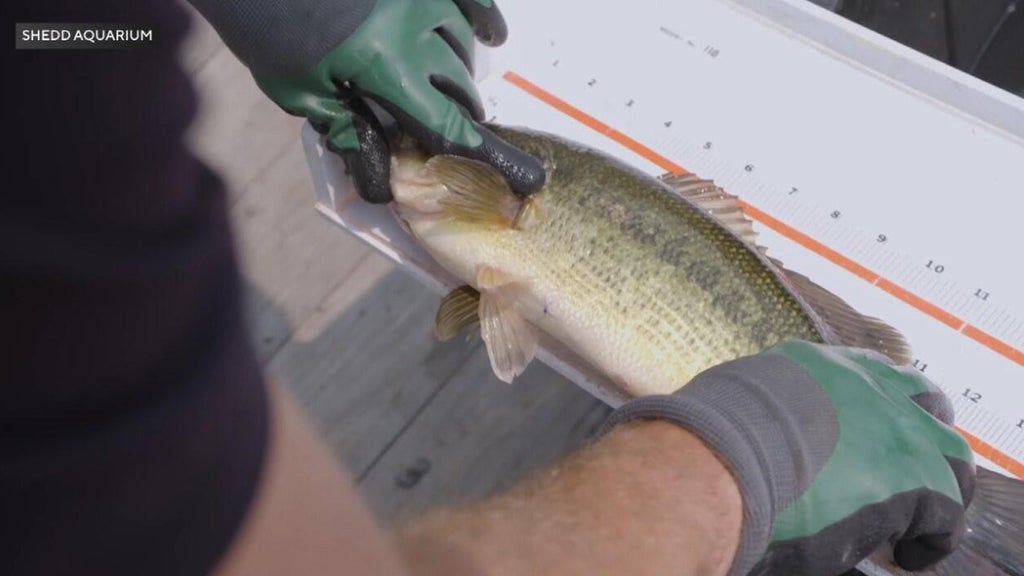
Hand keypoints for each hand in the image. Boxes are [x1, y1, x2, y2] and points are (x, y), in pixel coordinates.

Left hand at [191, 0, 545, 202]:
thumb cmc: (264, 26)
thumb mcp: (294, 87)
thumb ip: (343, 126)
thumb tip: (376, 173)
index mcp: (385, 62)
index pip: (445, 121)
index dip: (479, 152)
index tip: (519, 176)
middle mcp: (414, 25)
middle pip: (458, 83)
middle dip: (458, 112)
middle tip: (449, 129)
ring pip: (461, 40)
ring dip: (458, 70)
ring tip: (448, 85)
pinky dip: (483, 19)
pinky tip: (491, 38)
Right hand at [600, 341, 975, 575]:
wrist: (714, 463)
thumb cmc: (702, 443)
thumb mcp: (730, 408)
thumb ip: (757, 414)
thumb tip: (745, 437)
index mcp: (813, 366)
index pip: (865, 376)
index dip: (874, 410)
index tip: (862, 441)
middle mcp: (862, 384)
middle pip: (923, 401)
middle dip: (920, 436)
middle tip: (907, 474)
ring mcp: (893, 426)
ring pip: (948, 451)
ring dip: (937, 484)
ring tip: (918, 522)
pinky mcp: (911, 477)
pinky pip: (946, 509)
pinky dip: (931, 535)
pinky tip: (907, 556)